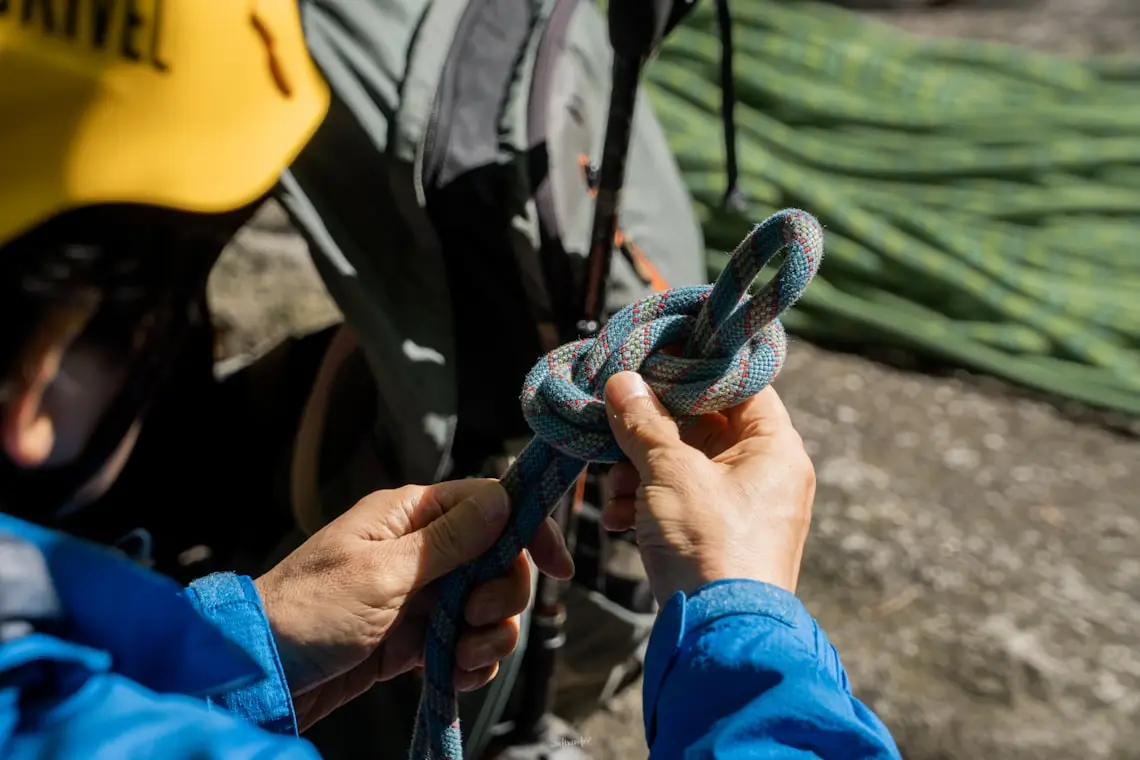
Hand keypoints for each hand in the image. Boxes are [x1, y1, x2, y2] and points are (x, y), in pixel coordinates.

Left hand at [254, 479, 573, 729]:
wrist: (261, 675)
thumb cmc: (310, 610)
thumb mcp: (382, 572)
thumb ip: (449, 539)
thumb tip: (503, 498)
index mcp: (409, 516)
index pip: (489, 503)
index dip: (529, 528)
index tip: (559, 567)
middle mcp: (421, 550)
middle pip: (499, 560)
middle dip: (502, 593)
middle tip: (471, 614)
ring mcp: (421, 596)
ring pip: (488, 606)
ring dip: (490, 635)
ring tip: (460, 656)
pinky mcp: (416, 639)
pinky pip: (466, 643)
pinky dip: (471, 662)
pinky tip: (453, 676)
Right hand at [602, 371, 814, 601]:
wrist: (717, 637)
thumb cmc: (709, 545)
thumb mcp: (670, 474)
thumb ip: (644, 423)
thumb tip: (623, 381)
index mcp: (774, 448)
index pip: (739, 384)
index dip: (693, 369)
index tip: (650, 361)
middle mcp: (765, 474)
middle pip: (702, 426)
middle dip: (650, 432)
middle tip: (614, 428)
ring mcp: (742, 508)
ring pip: (683, 467)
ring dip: (639, 472)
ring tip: (613, 489)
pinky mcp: (716, 538)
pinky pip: (680, 504)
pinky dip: (647, 505)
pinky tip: (616, 519)